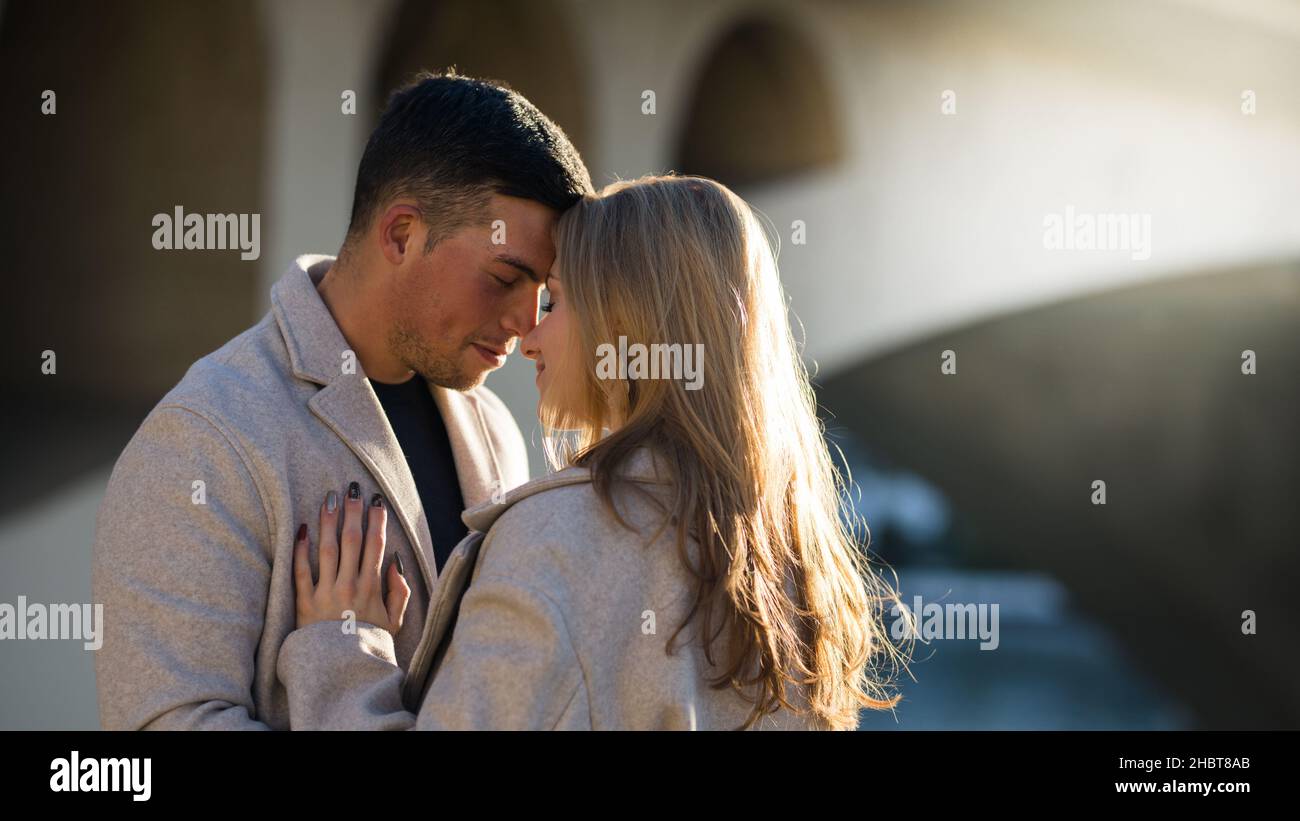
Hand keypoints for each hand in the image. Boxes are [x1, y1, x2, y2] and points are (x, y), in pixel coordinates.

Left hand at [292, 482, 410, 635]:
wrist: (340, 671)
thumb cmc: (368, 645)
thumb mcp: (394, 622)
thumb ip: (399, 592)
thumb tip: (395, 563)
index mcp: (372, 588)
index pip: (376, 545)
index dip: (377, 520)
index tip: (377, 501)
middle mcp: (349, 586)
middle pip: (352, 540)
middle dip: (353, 512)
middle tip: (352, 489)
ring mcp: (325, 593)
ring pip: (327, 549)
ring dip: (329, 521)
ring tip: (329, 499)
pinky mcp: (304, 603)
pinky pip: (301, 571)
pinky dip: (301, 549)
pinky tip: (303, 529)